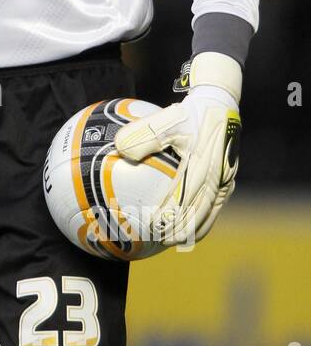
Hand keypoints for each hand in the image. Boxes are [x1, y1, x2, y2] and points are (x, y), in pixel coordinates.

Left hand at [114, 52, 241, 243]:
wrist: (219, 103)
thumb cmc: (190, 113)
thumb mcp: (167, 120)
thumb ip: (143, 135)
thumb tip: (119, 148)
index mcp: (204, 167)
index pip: (188, 200)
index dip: (173, 217)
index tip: (154, 228)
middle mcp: (218, 177)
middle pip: (201, 212)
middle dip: (182, 230)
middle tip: (161, 242)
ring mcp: (225, 180)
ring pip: (210, 211)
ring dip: (193, 227)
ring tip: (173, 239)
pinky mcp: (226, 179)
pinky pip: (213, 203)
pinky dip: (201, 217)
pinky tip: (184, 223)